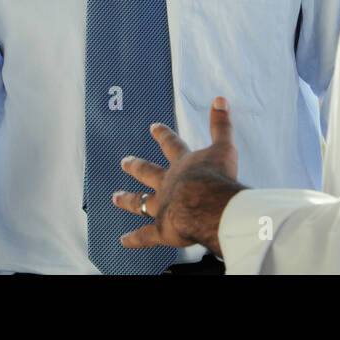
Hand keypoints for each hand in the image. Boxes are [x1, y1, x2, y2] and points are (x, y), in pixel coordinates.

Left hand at [112, 96, 246, 258]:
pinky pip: (145, 235)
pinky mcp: (162, 229)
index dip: (163, 135)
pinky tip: (123, 240)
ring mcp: (162, 206)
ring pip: (140, 202)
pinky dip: (134, 238)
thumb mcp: (223, 147)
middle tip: (124, 161)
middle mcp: (167, 183)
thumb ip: (221, 125)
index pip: (171, 145)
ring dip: (127, 199)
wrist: (207, 204)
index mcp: (182, 164)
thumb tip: (220, 99)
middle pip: (147, 172)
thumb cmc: (217, 177)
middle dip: (135, 166)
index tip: (154, 127)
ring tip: (115, 197)